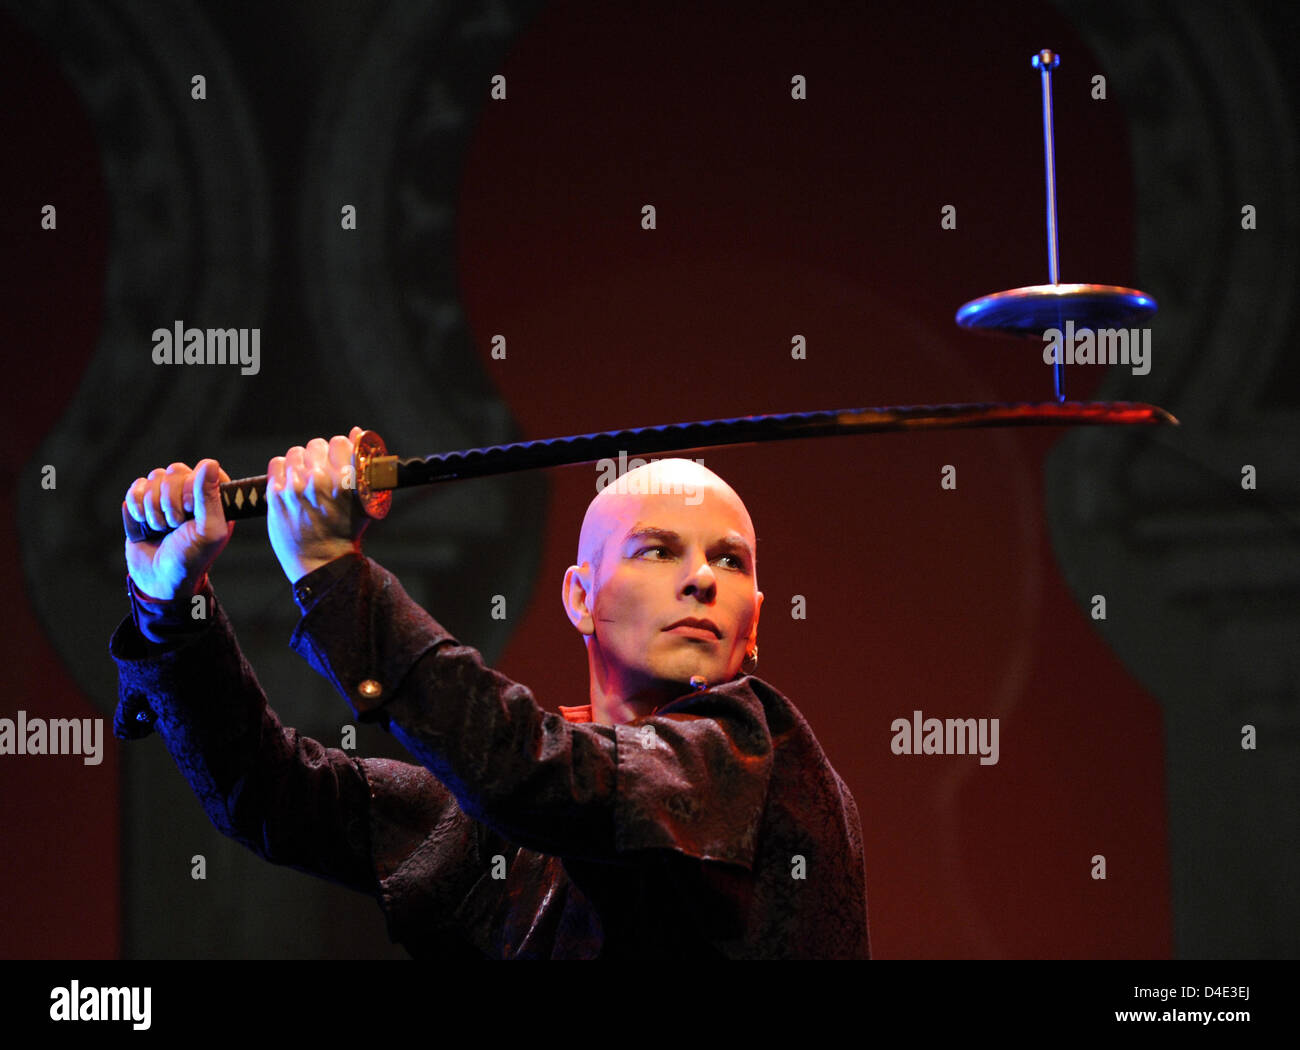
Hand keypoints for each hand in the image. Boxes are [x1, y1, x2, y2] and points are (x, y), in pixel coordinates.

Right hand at [123, 459, 233, 599]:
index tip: (190, 511)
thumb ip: (210, 498)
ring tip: (162, 529)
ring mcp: (165, 495)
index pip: (204, 468)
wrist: (159, 578)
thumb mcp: (208, 532)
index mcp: (214, 497)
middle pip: (175, 471)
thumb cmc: (190, 558)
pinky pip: (136, 487)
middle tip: (174, 525)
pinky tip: (145, 523)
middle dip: (170, 502)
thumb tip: (208, 464)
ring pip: (154, 477)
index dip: (192, 487)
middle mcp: (190, 492)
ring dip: (154, 508)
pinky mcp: (143, 501)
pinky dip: (137, 506)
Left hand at [267, 427, 369, 582]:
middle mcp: (320, 480)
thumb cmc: (347, 531)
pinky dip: (283, 470)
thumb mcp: (365, 500)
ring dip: (300, 462)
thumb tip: (356, 431)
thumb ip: (362, 465)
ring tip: (304, 478)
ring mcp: (296, 487)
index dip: (338, 449)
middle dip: (319, 456)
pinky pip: (276, 464)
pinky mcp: (276, 495)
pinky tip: (289, 482)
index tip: (337, 459)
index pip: (339, 441)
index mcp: (346, 480)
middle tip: (320, 471)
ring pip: (295, 452)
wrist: (322, 562)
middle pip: (316, 444)